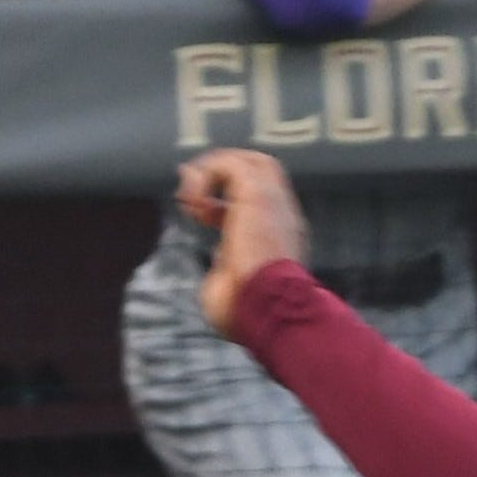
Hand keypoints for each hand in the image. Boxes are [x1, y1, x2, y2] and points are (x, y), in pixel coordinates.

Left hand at [176, 150, 308, 338]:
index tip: (202, 219)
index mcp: (279, 237)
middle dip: (220, 175)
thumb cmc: (251, 317)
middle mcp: (282, 215)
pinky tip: (196, 206)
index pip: (255, 200)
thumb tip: (218, 263)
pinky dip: (204, 177)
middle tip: (195, 202)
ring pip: (247, 159)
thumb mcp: (232, 293)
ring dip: (210, 173)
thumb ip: (225, 273)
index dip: (222, 202)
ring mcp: (275, 203)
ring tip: (193, 202)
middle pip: (259, 168)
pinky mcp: (259, 194)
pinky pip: (228, 163)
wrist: (271, 313)